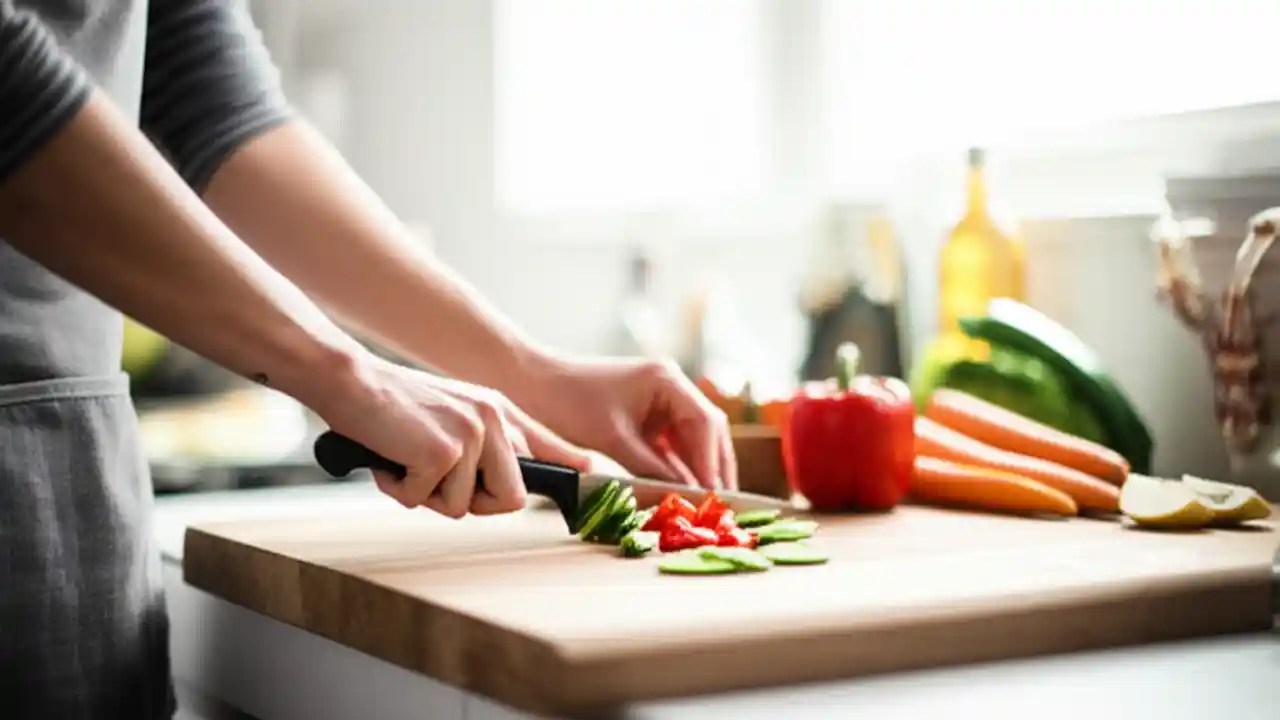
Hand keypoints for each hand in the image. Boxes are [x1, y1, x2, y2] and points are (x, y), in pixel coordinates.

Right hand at [320, 353, 589, 516]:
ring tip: (405, 460)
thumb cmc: (394, 406)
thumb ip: (491, 443)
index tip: (589, 480)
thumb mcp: (455, 414)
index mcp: (500, 412)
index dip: (571, 475)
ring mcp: (472, 435)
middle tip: (436, 482)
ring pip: (463, 507)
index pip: (550, 451)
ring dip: (426, 496)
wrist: (351, 381)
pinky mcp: (443, 451)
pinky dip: (400, 490)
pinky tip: (389, 458)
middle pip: (511, 499)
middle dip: (472, 504)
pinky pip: (425, 501)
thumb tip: (524, 483)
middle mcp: (494, 421)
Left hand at [515, 356, 736, 489]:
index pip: (704, 422)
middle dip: (713, 468)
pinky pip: (671, 447)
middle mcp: (670, 387)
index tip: (714, 494)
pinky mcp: (646, 419)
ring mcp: (659, 403)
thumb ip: (652, 467)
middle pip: (706, 431)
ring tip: (706, 506)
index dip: (711, 461)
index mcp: (666, 379)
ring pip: (691, 442)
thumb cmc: (566, 401)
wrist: (530, 383)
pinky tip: (682, 493)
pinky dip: (677, 469)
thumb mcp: (612, 439)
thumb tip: (685, 497)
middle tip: (720, 505)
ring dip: (697, 471)